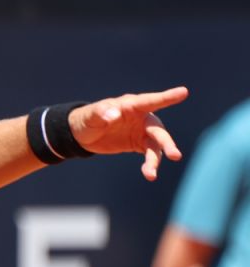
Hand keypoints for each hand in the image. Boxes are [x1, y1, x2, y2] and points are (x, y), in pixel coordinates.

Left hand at [71, 86, 188, 180]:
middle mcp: (141, 118)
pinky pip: (149, 154)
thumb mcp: (91, 116)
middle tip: (174, 156)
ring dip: (155, 160)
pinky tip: (149, 174)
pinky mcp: (138, 144)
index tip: (183, 92)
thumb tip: (113, 114)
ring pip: (155, 146)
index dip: (167, 97)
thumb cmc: (88, 118)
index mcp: (131, 106)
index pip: (150, 101)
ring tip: (150, 174)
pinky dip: (150, 164)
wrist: (82, 134)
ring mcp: (142, 132)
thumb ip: (102, 113)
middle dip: (166, 143)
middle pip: (158, 130)